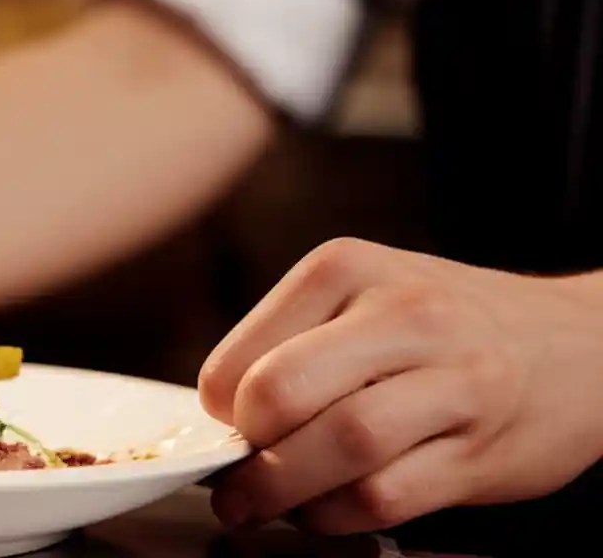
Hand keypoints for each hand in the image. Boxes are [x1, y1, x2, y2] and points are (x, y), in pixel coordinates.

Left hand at [198, 237, 602, 533]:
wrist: (582, 342)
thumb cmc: (449, 322)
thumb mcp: (366, 294)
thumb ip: (295, 342)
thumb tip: (220, 413)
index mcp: (348, 268)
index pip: (245, 354)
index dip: (217, 408)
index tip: (221, 428)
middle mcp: (403, 314)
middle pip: (284, 393)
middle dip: (245, 452)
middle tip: (233, 477)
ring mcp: (452, 382)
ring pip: (340, 446)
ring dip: (281, 494)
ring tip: (256, 506)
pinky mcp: (480, 450)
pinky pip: (384, 496)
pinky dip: (335, 516)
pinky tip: (322, 510)